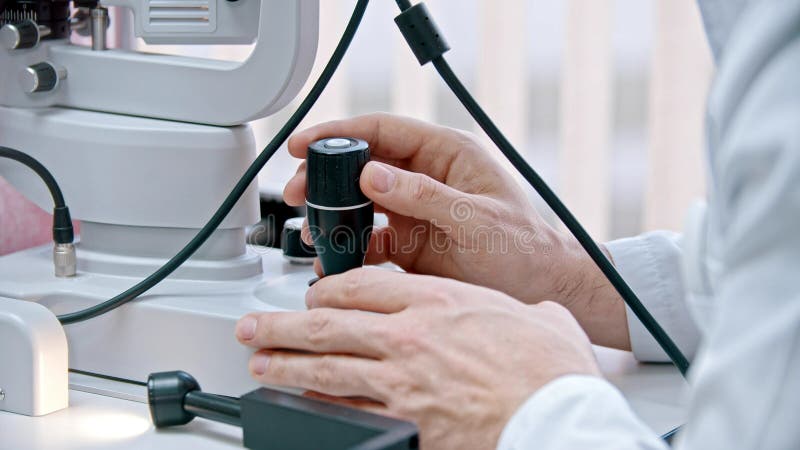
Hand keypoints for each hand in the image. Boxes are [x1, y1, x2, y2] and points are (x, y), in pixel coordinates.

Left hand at [235, 268, 600, 449]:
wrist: (556, 421)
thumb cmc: (552, 373)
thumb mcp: (541, 321)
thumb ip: (518, 312)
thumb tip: (531, 316)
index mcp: (437, 301)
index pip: (362, 285)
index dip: (328, 289)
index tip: (316, 295)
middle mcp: (408, 336)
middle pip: (327, 324)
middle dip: (283, 324)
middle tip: (255, 325)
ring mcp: (400, 381)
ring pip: (325, 367)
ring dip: (285, 363)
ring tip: (259, 361)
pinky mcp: (402, 422)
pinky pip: (346, 410)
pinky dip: (318, 405)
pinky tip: (300, 403)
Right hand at [286, 113, 567, 303]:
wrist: (540, 288)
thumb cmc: (525, 246)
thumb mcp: (477, 218)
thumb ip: (426, 196)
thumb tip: (373, 175)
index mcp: (446, 154)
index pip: (384, 129)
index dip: (340, 133)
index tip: (305, 143)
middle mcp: (425, 178)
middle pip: (362, 163)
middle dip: (324, 175)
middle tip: (297, 191)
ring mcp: (414, 211)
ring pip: (359, 203)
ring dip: (332, 213)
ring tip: (312, 230)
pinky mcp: (409, 244)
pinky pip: (368, 240)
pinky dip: (347, 248)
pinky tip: (334, 258)